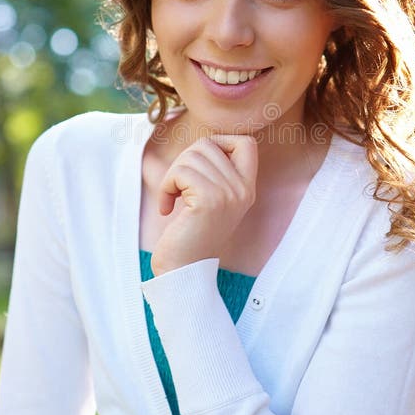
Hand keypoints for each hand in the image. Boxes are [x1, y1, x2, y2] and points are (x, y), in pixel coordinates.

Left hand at [151, 134, 257, 276]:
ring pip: (191, 156)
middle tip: (178, 188)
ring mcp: (229, 194)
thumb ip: (216, 172)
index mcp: (248, 188)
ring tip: (173, 199)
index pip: (246, 143)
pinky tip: (167, 208)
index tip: (200, 167)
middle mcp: (243, 190)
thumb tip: (203, 144)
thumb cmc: (191, 234)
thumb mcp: (213, 199)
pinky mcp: (209, 200)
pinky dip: (166, 187)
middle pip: (208, 145)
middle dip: (184, 162)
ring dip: (172, 176)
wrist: (185, 271)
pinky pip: (180, 172)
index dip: (219, 143)